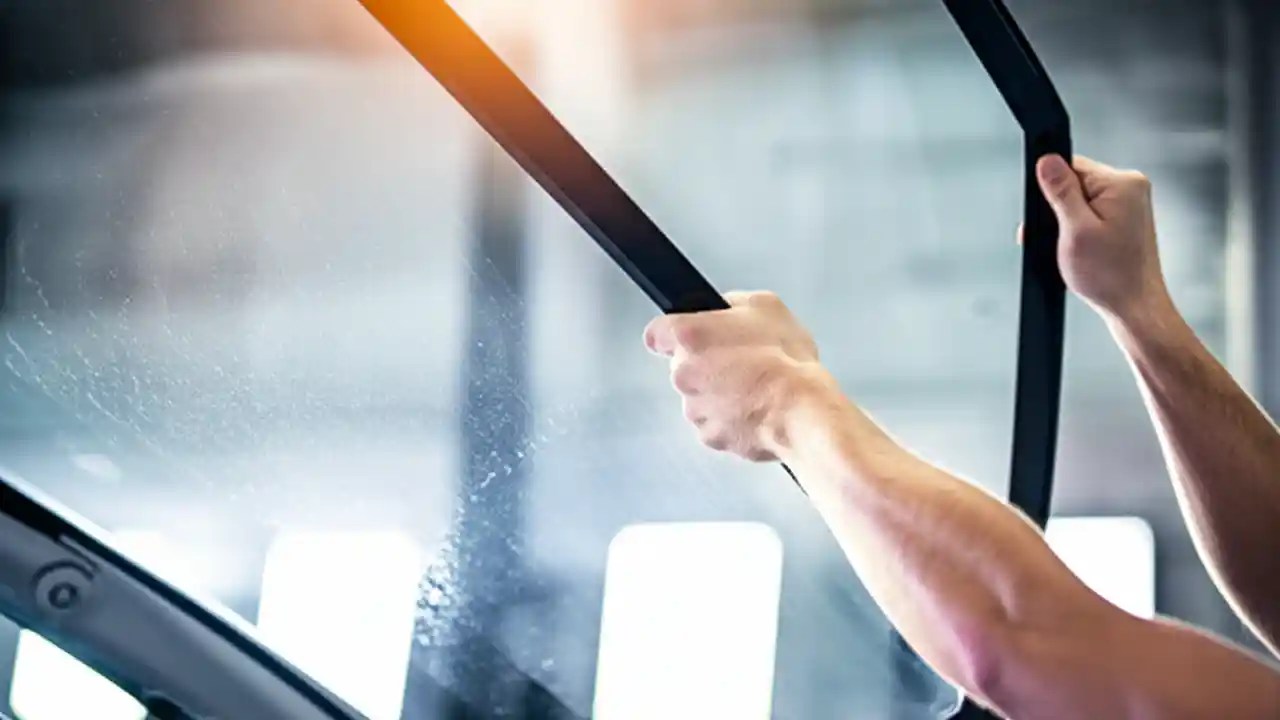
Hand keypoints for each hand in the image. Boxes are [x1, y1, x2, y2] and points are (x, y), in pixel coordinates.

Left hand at [643, 292, 838, 462]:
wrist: (802, 410)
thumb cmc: (786, 360)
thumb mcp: (765, 306)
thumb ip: (732, 304)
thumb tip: (724, 309)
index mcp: (689, 335)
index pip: (656, 333)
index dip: (672, 335)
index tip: (687, 338)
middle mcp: (684, 373)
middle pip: (683, 366)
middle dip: (706, 364)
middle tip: (740, 362)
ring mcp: (694, 408)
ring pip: (699, 397)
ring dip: (719, 393)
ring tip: (754, 388)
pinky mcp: (709, 435)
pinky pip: (715, 424)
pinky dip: (731, 420)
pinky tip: (755, 410)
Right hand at [1034, 154, 1172, 323]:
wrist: (1133, 306)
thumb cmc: (1111, 276)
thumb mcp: (1075, 230)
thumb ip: (1060, 191)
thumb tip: (1047, 160)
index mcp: (1122, 183)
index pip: (1071, 166)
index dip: (1052, 191)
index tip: (1051, 217)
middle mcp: (1131, 188)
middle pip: (1075, 182)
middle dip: (1058, 211)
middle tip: (1060, 239)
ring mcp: (1130, 204)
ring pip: (1080, 200)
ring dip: (1068, 223)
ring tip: (1076, 249)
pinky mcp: (1126, 219)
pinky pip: (1091, 213)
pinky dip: (1079, 230)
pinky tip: (1084, 250)